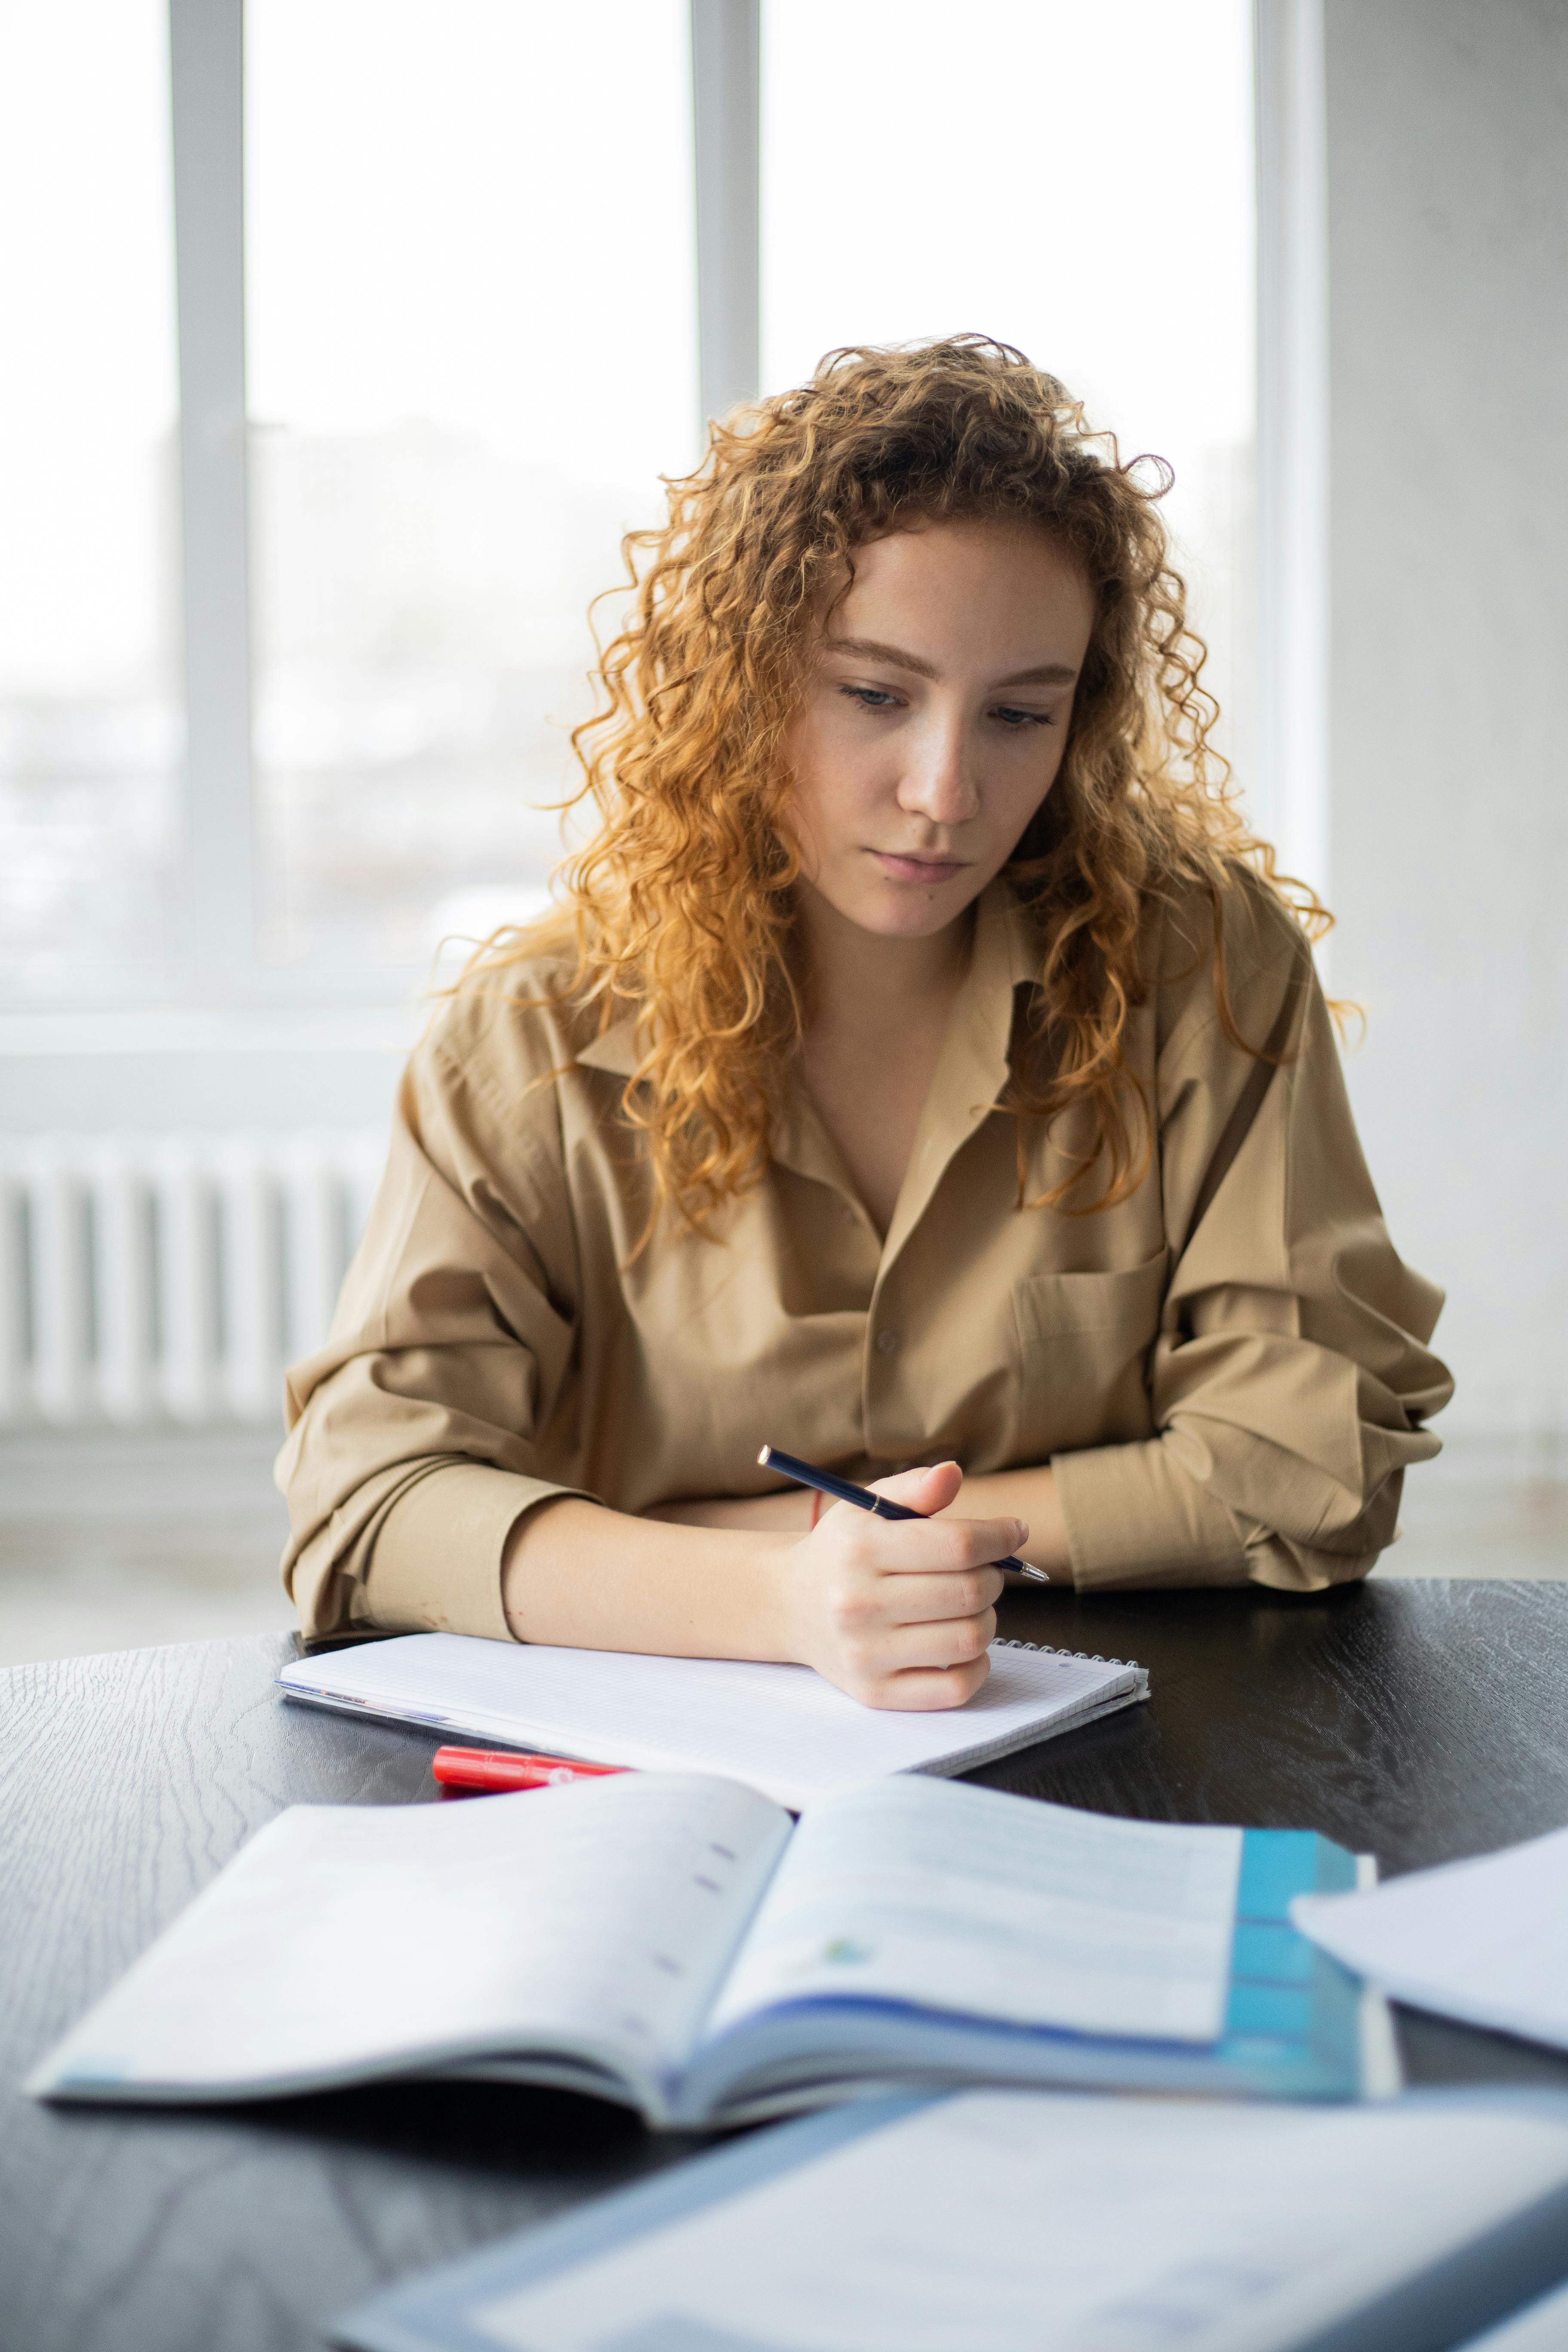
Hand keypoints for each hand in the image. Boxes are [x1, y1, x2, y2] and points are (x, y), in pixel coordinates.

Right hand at [776, 1462, 1024, 1710]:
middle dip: (994, 1576)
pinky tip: (963, 1643)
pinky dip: (977, 1665)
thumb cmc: (843, 1551)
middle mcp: (858, 1604)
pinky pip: (955, 1688)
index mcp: (859, 1549)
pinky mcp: (875, 1693)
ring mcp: (865, 1654)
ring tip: (970, 1603)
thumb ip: (914, 1488)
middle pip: (970, 1592)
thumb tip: (952, 1473)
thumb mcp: (867, 1507)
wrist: (791, 1605)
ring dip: (988, 1618)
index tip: (1014, 1531)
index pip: (958, 1545)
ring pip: (970, 1639)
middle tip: (986, 1569)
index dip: (1000, 1537)